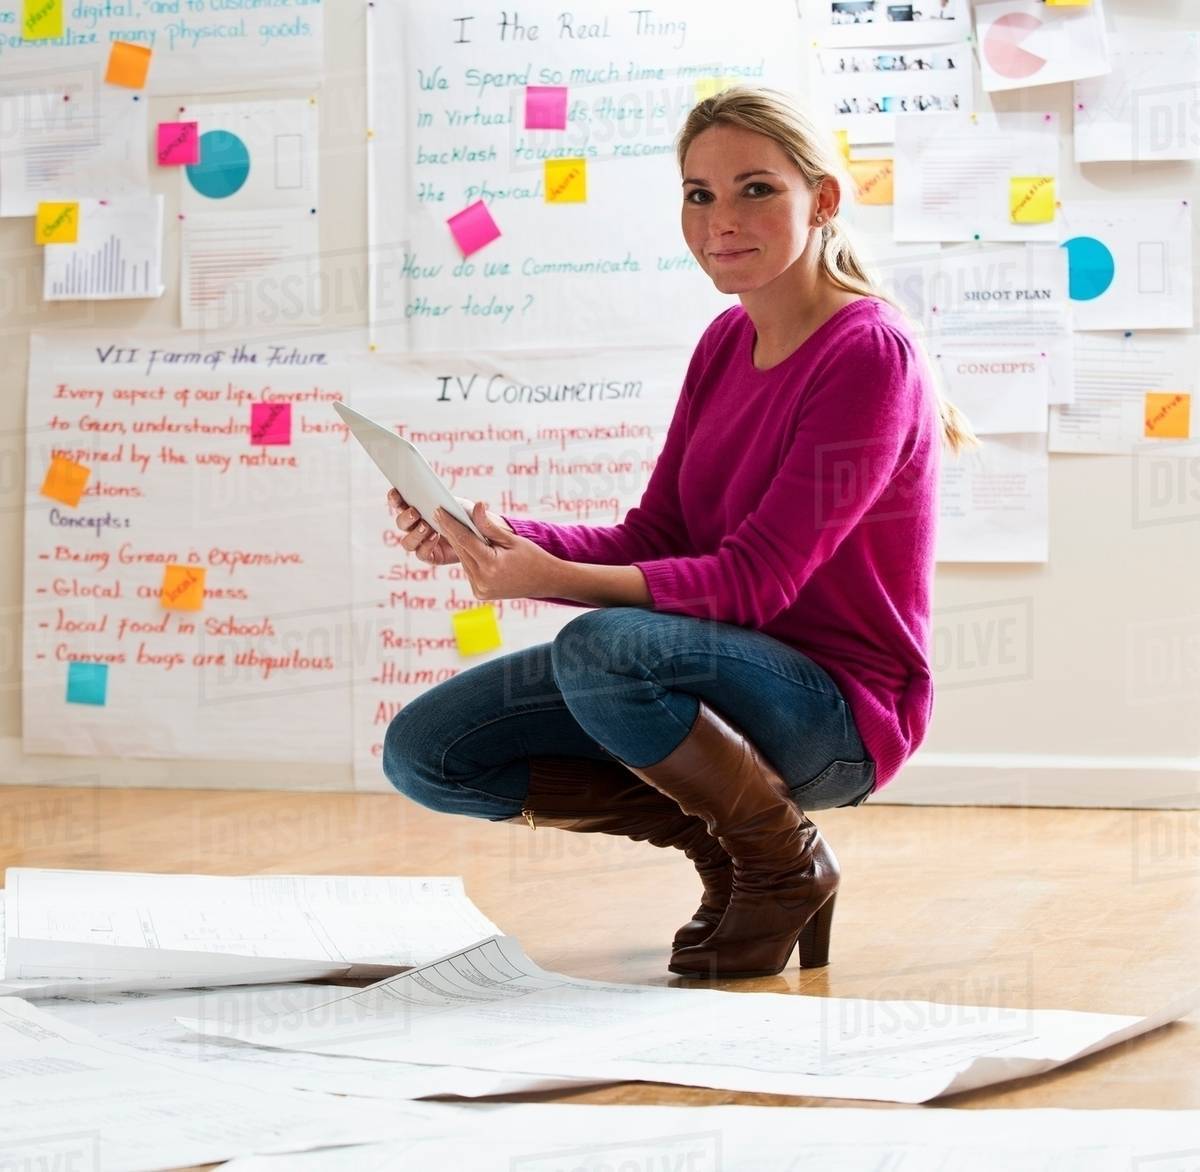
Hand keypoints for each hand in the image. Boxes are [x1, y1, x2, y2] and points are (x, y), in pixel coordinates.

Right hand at [387, 488, 512, 565]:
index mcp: (420, 508)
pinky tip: (435, 537)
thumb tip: (480, 505)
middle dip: (405, 517)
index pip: (400, 502)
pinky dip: (426, 546)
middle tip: (416, 512)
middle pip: (400, 523)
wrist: (480, 543)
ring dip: (414, 534)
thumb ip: (471, 509)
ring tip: (427, 526)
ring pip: (407, 541)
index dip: (395, 498)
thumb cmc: (472, 519)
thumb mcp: (472, 510)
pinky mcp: (431, 556)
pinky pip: (421, 553)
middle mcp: (417, 525)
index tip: (396, 492)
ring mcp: (422, 542)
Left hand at [434, 500, 560, 601]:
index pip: (464, 539)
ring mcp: (480, 589)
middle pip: (461, 550)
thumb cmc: (532, 557)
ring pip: (463, 561)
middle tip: (441, 514)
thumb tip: (475, 507)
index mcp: (491, 565)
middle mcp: (482, 580)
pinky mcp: (480, 593)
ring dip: (459, 545)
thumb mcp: (511, 539)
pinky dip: (469, 558)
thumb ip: (489, 526)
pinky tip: (467, 546)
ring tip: (452, 526)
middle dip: (452, 532)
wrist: (545, 581)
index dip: (450, 523)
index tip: (439, 510)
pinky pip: (469, 570)